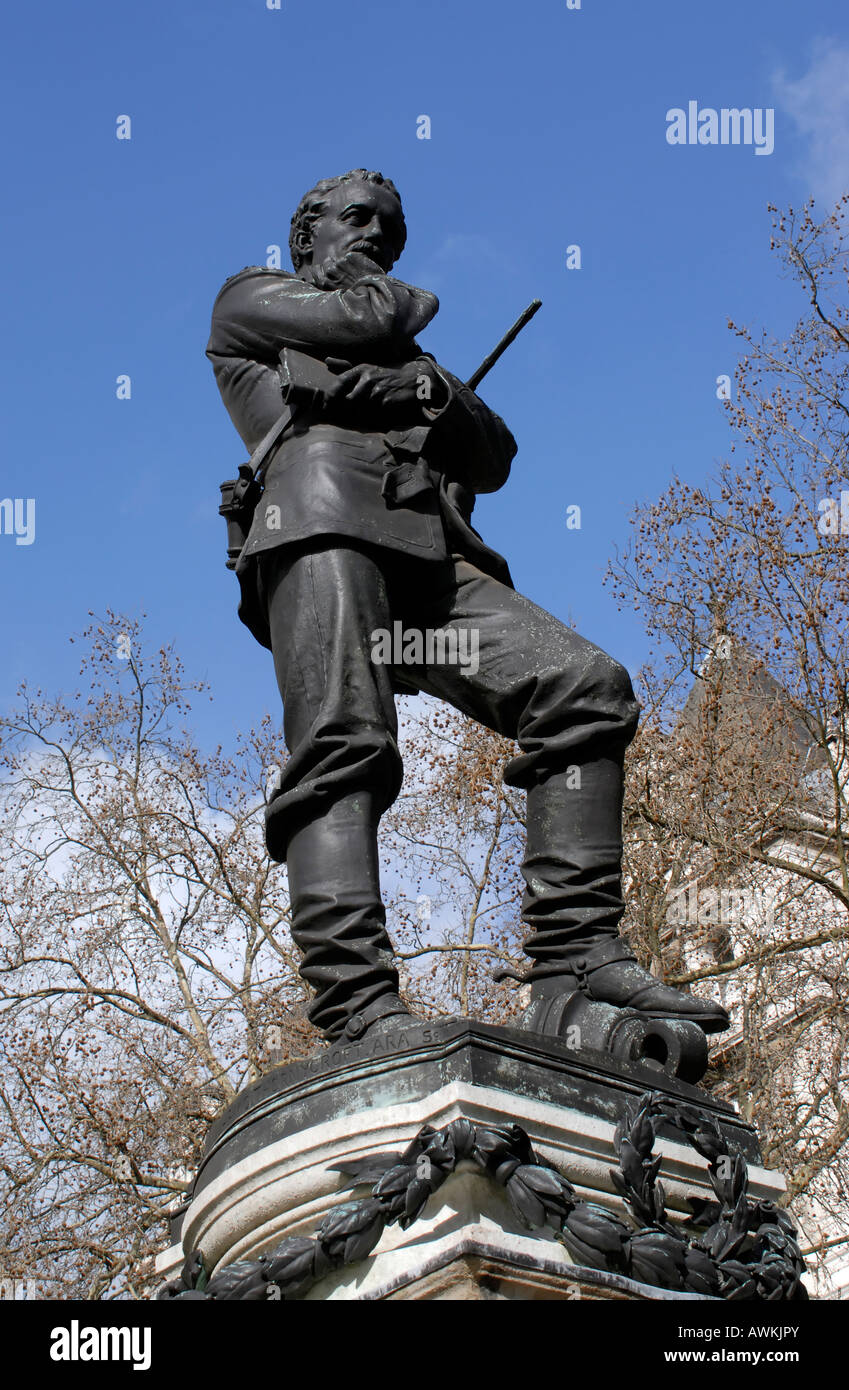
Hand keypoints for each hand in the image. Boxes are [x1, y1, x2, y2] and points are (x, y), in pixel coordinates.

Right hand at [312, 250, 385, 290]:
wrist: (374, 294)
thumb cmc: (355, 299)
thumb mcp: (336, 296)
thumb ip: (326, 286)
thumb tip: (315, 281)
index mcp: (325, 282)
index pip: (314, 269)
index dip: (320, 271)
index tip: (326, 273)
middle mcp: (330, 271)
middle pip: (326, 262)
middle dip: (333, 267)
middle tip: (343, 276)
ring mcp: (340, 263)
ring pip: (338, 259)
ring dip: (343, 265)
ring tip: (352, 275)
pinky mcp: (350, 257)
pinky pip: (349, 257)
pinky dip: (353, 262)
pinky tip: (359, 271)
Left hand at [329, 359, 443, 418]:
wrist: (414, 381)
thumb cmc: (387, 376)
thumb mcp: (367, 368)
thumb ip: (345, 366)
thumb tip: (327, 361)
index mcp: (361, 370)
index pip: (339, 383)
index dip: (331, 396)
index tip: (328, 404)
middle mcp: (367, 379)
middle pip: (347, 400)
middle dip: (344, 410)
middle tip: (343, 416)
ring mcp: (377, 391)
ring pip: (359, 410)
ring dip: (359, 417)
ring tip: (363, 417)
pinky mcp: (386, 403)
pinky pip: (373, 416)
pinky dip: (372, 420)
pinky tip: (375, 418)